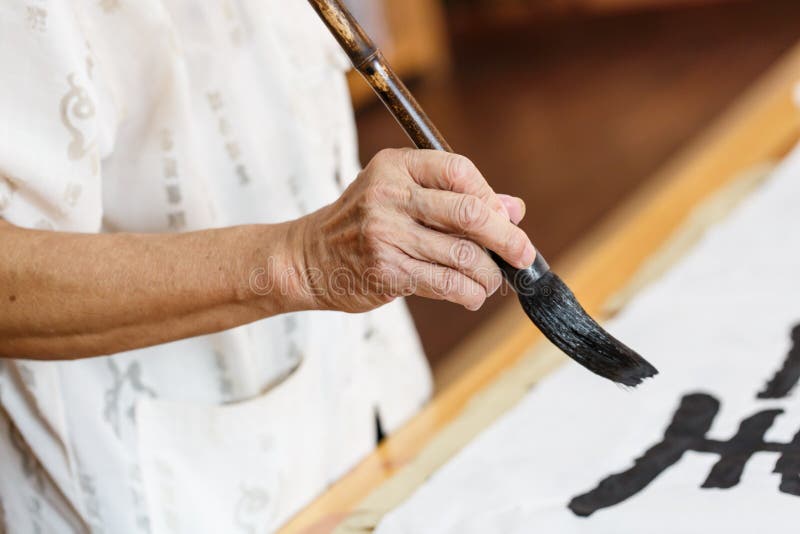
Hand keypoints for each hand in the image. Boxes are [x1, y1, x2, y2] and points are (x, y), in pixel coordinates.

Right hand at [293, 148, 532, 311]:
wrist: (309, 258)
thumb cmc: (362, 223)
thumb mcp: (401, 195)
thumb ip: (456, 198)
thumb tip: (514, 209)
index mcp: (395, 166)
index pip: (459, 171)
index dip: (490, 197)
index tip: (504, 218)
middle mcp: (389, 196)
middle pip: (469, 213)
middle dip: (507, 238)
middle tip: (523, 254)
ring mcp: (386, 235)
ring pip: (462, 255)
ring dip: (489, 273)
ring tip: (491, 280)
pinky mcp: (386, 272)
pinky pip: (445, 284)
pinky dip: (469, 293)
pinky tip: (473, 295)